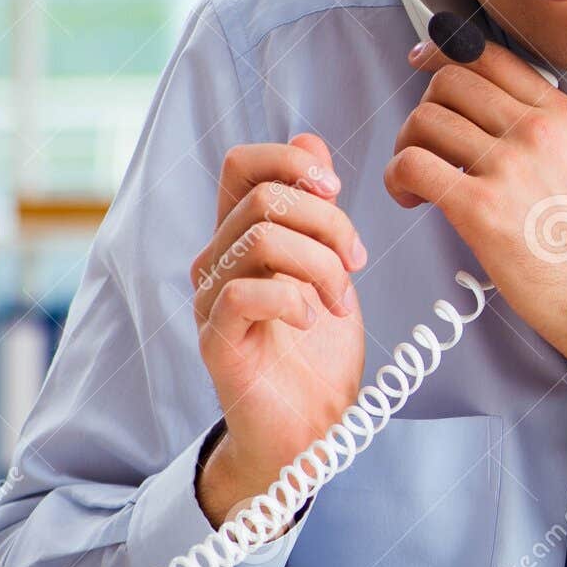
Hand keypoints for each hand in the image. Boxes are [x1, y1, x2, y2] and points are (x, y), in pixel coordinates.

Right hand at [192, 132, 367, 528]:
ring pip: (262, 240)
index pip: (241, 163)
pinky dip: (294, 300)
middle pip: (266, 199)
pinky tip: (313, 321)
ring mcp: (211, 301)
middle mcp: (216, 261)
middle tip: (356, 265)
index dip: (290, 161)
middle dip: (329, 225)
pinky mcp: (216, 342)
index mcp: (241, 234)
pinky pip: (248, 293)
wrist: (313, 428)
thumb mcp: (331, 264)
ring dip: (321, 266)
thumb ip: (316, 207)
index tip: (335, 190)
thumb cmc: (320, 350)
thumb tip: (310, 138)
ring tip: (339, 301)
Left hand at [387, 43, 566, 408]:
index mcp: (562, 114)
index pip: (490, 55)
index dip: (444, 52)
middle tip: (425, 143)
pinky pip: (412, 165)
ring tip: (418, 180)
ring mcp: (509, 167)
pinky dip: (397, 179)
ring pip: (424, 120)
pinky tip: (411, 200)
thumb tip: (493, 113)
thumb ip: (547, 130)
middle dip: (424, 109)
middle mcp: (536, 130)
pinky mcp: (481, 209)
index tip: (423, 60)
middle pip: (449, 82)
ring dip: (406, 147)